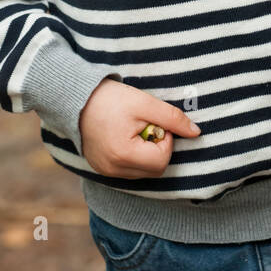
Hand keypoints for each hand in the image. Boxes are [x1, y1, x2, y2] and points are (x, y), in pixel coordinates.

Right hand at [79, 78, 201, 177]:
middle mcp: (113, 170)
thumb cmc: (109, 99)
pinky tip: (124, 137)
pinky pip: (127, 170)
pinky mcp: (100, 168)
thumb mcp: (144, 103)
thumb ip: (172, 118)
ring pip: (141, 171)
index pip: (162, 160)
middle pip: (153, 170)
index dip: (166, 140)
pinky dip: (133, 156)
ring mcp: (105, 171)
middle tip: (146, 126)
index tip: (156, 122)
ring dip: (145, 153)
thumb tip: (196, 132)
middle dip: (157, 148)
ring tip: (133, 130)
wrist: (74, 98)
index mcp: (124, 155)